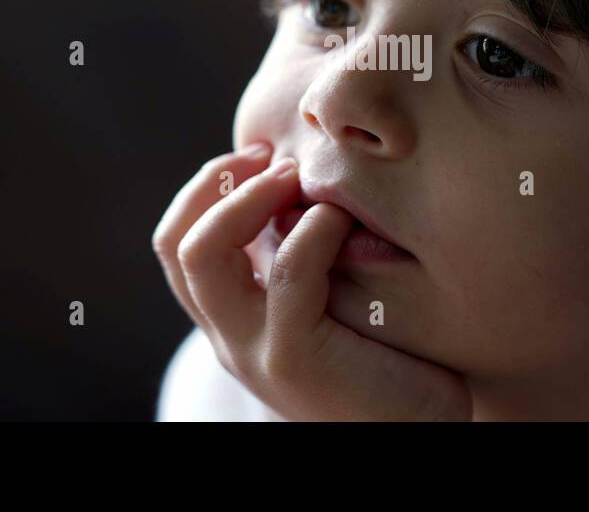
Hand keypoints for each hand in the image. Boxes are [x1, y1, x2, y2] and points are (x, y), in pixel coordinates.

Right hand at [153, 144, 471, 420]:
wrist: (414, 433)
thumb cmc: (390, 361)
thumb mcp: (336, 295)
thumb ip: (311, 254)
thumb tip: (312, 179)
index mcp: (234, 316)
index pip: (177, 242)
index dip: (206, 188)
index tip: (261, 156)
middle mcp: (229, 334)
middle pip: (174, 242)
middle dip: (216, 182)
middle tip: (271, 157)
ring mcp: (253, 349)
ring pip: (202, 253)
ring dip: (246, 198)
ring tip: (295, 176)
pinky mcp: (294, 360)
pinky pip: (287, 276)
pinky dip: (313, 231)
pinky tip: (343, 219)